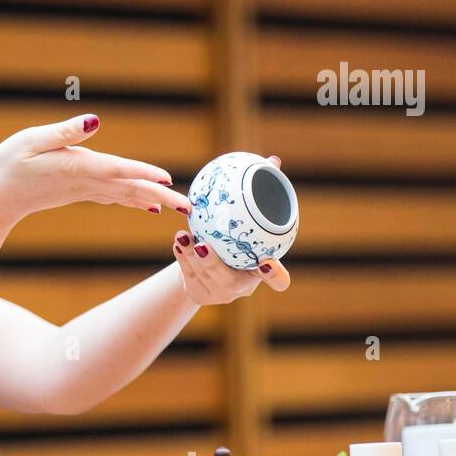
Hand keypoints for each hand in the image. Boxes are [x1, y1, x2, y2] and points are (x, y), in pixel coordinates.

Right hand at [0, 113, 190, 222]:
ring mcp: (85, 191)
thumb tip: (95, 121)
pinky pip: (116, 198)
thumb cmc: (9, 166)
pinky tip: (151, 206)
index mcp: (75, 168)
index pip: (115, 169)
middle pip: (130, 189)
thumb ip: (63, 132)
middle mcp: (85, 183)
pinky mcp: (82, 192)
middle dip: (161, 196)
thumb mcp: (30, 140)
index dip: (141, 172)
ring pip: (126, 195)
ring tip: (180, 207)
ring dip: (155, 199)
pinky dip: (136, 201)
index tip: (166, 180)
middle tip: (190, 208)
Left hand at [171, 154, 291, 304]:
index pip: (277, 280)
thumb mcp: (248, 220)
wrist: (208, 266)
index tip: (266, 262)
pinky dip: (182, 257)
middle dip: (213, 265)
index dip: (275, 275)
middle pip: (229, 282)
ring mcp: (220, 294)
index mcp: (262, 273)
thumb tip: (273, 161)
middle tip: (202, 245)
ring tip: (182, 237)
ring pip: (204, 278)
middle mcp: (242, 288)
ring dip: (190, 257)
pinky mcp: (199, 295)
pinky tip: (178, 242)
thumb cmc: (237, 238)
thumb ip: (261, 194)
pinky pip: (188, 276)